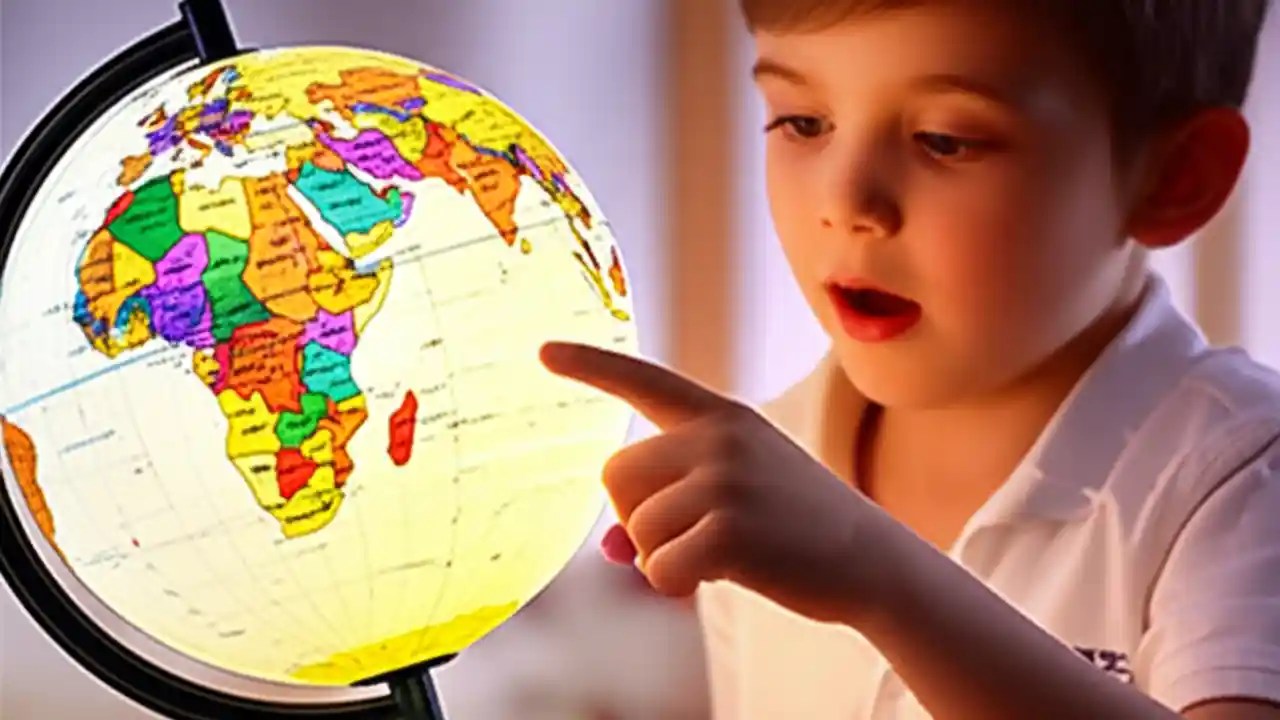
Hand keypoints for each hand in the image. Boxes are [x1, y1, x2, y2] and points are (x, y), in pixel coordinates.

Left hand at [540, 341, 885, 623]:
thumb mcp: (736, 495)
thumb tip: (609, 552)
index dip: (590, 366)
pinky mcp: (727, 529)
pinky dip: (675, 585)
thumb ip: (671, 503)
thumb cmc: (794, 527)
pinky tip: (720, 576)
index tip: (543, 351)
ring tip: (721, 553)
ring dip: (664, 556)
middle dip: (640, 517)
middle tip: (694, 533)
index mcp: (721, 417)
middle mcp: (718, 437)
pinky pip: (657, 568)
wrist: (870, 561)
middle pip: (616, 476)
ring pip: (636, 529)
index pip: (644, 382)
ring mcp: (724, 480)